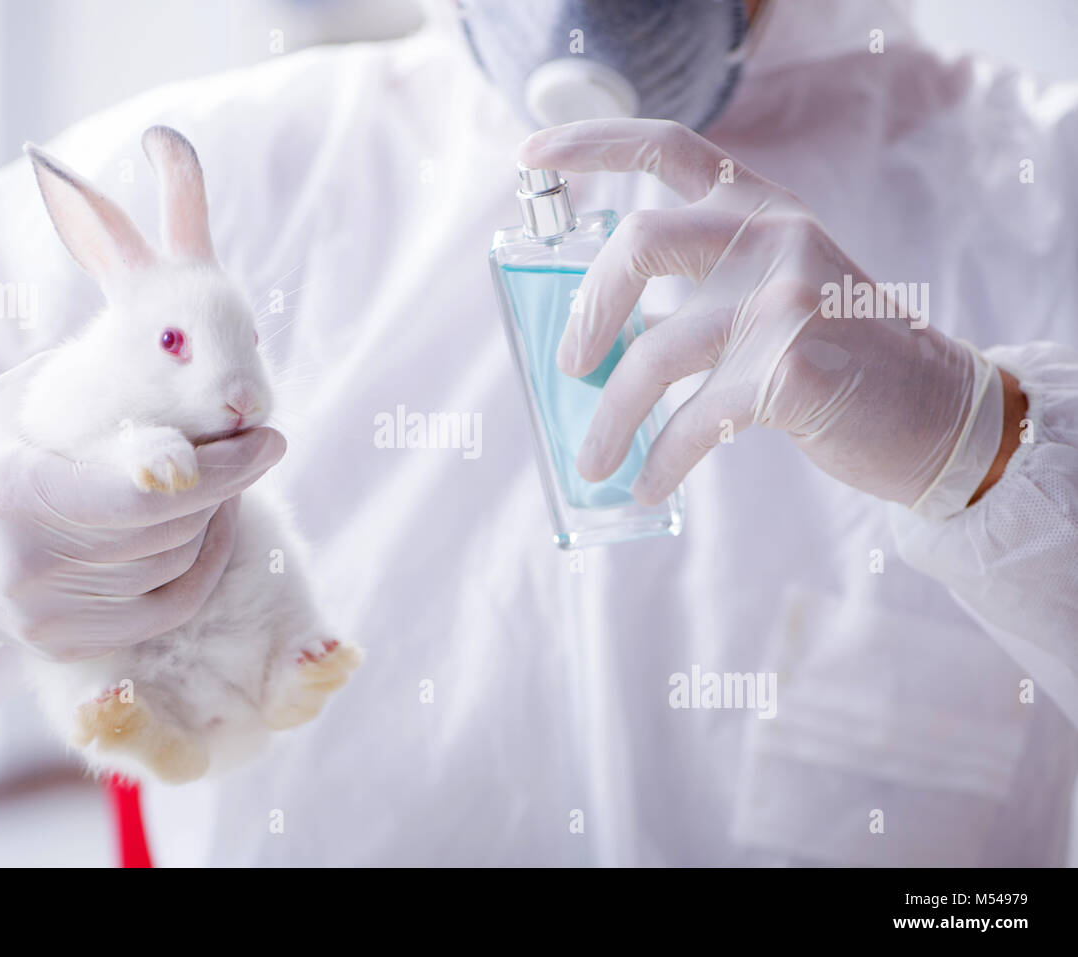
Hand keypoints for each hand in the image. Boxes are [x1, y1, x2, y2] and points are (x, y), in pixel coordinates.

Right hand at [0, 354, 284, 659]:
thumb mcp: (24, 399)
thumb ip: (106, 385)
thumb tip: (201, 364)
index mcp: (15, 494)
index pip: (149, 495)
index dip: (223, 470)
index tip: (269, 439)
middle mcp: (29, 567)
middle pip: (171, 533)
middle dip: (229, 486)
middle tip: (256, 447)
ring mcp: (46, 616)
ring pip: (176, 568)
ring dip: (216, 520)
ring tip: (223, 479)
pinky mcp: (64, 644)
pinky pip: (167, 608)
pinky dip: (202, 566)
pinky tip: (211, 526)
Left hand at [519, 119, 1004, 517]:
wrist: (939, 412)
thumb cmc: (841, 356)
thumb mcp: (782, 285)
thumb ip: (708, 281)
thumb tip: (599, 332)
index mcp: (762, 210)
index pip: (670, 147)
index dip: (592, 144)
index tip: (529, 155)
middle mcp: (773, 239)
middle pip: (640, 241)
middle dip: (588, 309)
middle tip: (570, 364)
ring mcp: (785, 301)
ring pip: (654, 356)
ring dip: (610, 420)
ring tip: (592, 463)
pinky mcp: (791, 372)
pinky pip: (692, 423)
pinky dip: (659, 462)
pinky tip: (646, 487)